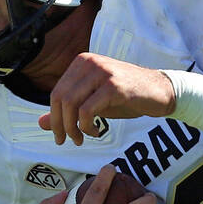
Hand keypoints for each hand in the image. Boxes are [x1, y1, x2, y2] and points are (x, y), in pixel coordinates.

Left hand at [39, 52, 175, 144]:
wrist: (161, 92)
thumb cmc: (128, 97)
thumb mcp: (94, 103)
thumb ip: (69, 110)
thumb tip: (41, 123)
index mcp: (81, 62)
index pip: (56, 92)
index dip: (54, 117)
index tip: (60, 136)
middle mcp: (89, 63)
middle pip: (60, 98)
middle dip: (60, 125)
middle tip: (67, 141)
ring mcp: (102, 73)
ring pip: (71, 104)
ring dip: (73, 127)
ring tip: (82, 138)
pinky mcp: (113, 86)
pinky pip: (88, 110)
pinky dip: (87, 126)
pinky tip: (97, 131)